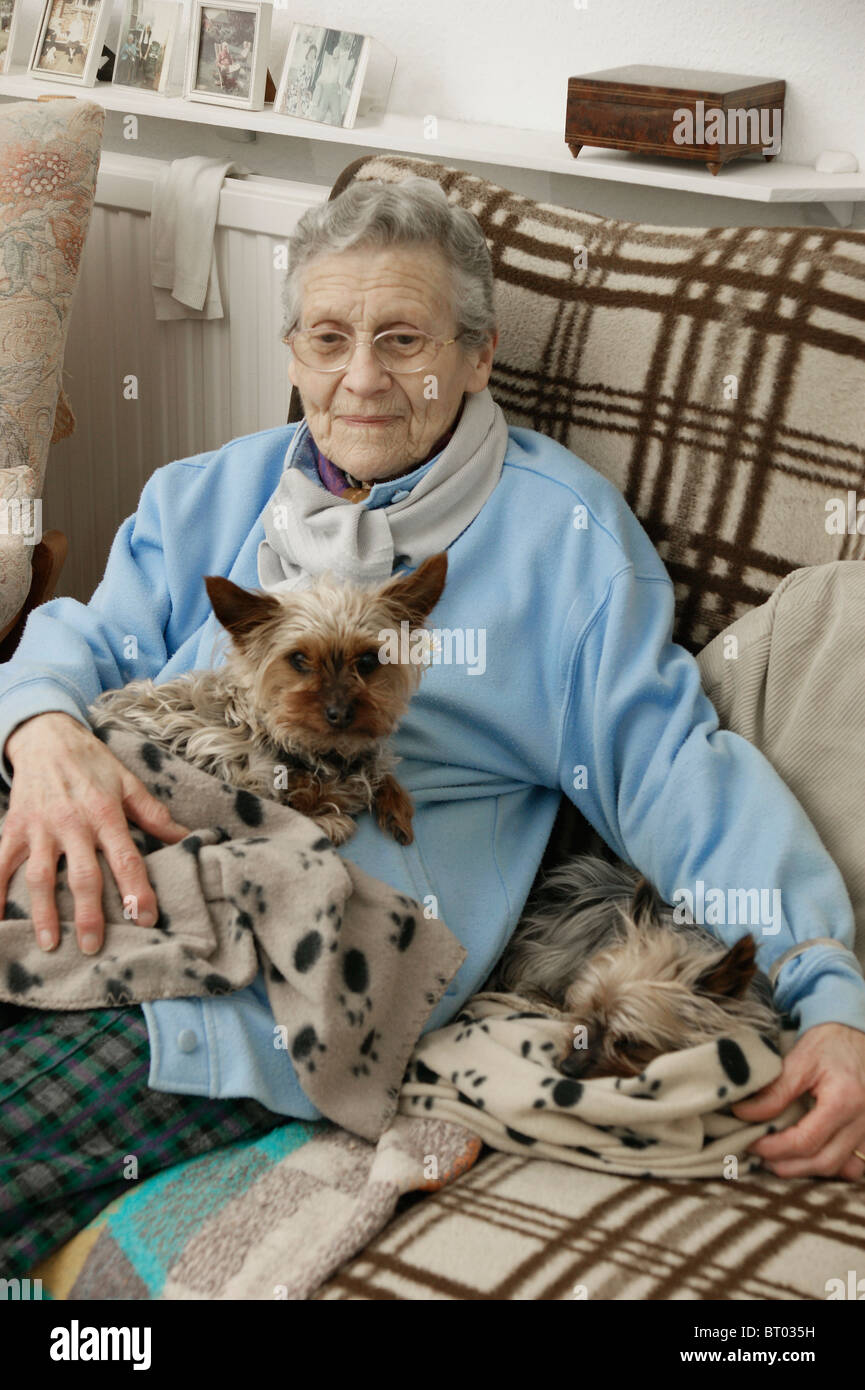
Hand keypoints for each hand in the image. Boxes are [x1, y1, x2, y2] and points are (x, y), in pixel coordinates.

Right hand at [0, 711, 189, 954]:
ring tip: (50, 944)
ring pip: (41, 877)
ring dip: (44, 912)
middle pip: (82, 875)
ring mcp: (40, 828)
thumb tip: (188, 838)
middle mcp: (72, 823)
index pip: (125, 858)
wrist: (47, 737)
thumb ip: (155, 815)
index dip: (136, 890)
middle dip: (89, 914)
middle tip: (93, 947)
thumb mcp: (128, 783)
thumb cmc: (93, 764)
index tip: (145, 919)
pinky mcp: (14, 829)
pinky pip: (1, 864)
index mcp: (105, 814)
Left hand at [732, 1022, 864, 1179]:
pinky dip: (833, 1167)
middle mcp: (863, 1120)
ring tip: (782, 1160)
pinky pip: (856, 1165)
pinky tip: (811, 1157)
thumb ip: (774, 1091)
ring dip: (811, 1171)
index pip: (805, 1141)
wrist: (856, 1033)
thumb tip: (744, 1114)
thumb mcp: (799, 1060)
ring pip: (843, 1170)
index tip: (751, 1143)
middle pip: (824, 1162)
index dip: (774, 1148)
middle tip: (761, 1158)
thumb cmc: (828, 1045)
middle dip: (788, 1166)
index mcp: (844, 1100)